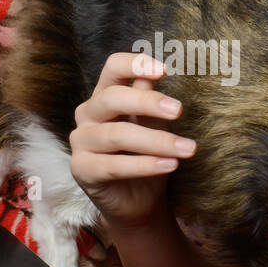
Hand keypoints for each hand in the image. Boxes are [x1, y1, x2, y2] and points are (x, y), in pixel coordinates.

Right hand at [69, 52, 195, 233]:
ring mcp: (81, 142)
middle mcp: (88, 115)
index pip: (112, 68)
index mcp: (104, 96)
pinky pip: (113, 165)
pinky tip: (169, 165)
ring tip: (186, 149)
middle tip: (178, 110)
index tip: (164, 70)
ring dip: (156, 141)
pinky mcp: (81, 169)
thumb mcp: (154, 125)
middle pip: (112, 98)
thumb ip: (150, 102)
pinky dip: (144, 165)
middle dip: (148, 103)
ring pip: (117, 134)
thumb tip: (157, 72)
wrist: (138, 202)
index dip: (134, 64)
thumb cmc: (146, 156)